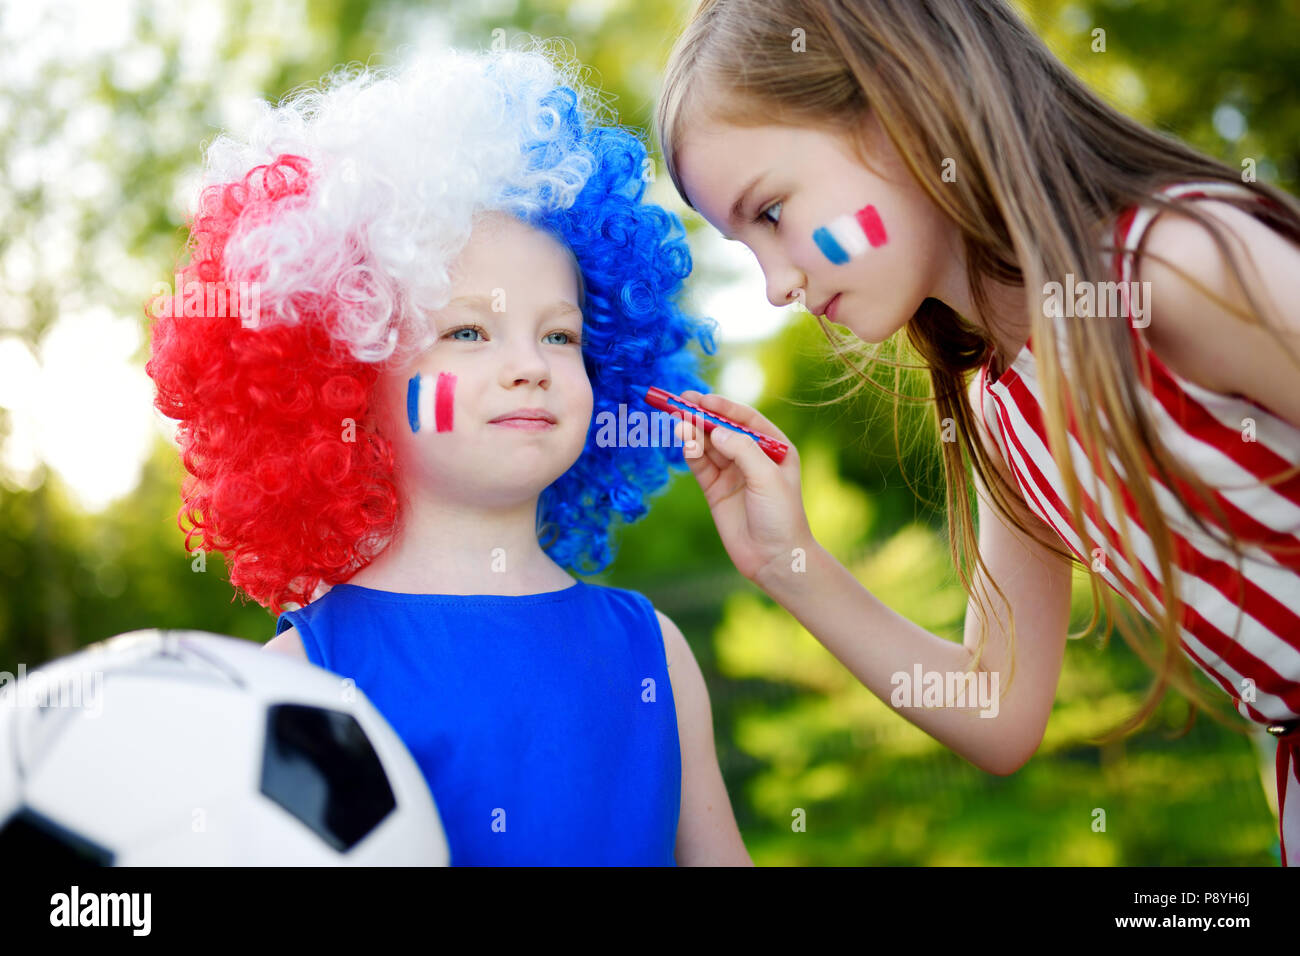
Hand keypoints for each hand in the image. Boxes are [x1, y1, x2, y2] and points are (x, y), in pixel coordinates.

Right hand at [674, 390, 815, 583]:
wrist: (774, 558)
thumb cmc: (781, 516)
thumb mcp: (767, 478)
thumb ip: (742, 450)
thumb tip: (715, 432)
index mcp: (775, 448)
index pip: (745, 419)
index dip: (723, 407)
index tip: (702, 399)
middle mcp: (753, 457)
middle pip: (723, 429)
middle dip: (702, 415)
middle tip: (680, 401)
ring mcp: (733, 473)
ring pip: (709, 445)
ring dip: (693, 432)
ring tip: (677, 420)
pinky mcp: (716, 490)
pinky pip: (701, 465)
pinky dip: (690, 452)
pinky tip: (682, 440)